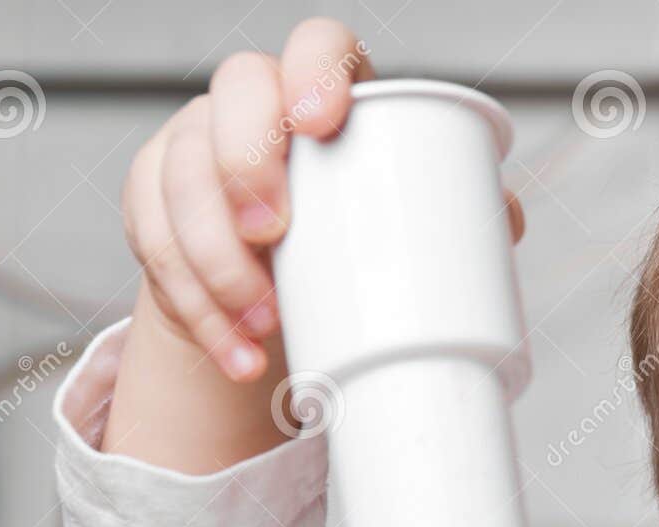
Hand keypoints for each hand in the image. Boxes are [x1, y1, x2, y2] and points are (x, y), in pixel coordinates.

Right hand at [119, 18, 525, 383]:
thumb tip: (506, 216)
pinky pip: (152, 240)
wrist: (289, 301)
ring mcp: (195, 146)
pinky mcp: (152, 200)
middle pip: (234, 96)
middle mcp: (255, 105)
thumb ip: (458, 212)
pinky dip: (196, 307)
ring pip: (181, 176)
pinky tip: (235, 349)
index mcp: (328, 94)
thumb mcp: (408, 224)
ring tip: (264, 323)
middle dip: (246, 166)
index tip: (323, 121)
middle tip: (277, 237)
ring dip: (218, 260)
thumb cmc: (359, 244)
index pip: (316, 45)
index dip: (314, 71)